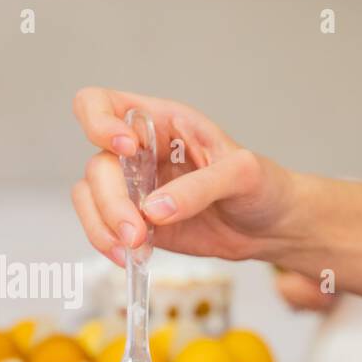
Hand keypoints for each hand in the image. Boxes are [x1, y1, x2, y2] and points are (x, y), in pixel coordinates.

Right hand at [71, 86, 296, 266]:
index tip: (125, 149)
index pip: (103, 104)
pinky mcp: (134, 221)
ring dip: (102, 226)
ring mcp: (133, 188)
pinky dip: (107, 243)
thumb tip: (155, 209)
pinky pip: (101, 227)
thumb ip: (201, 187)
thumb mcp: (244, 174)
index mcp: (162, 122)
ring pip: (90, 198)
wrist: (271, 227)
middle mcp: (139, 152)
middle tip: (136, 231)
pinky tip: (130, 257)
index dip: (100, 122)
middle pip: (97, 164)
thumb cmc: (263, 185)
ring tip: (131, 249)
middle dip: (110, 200)